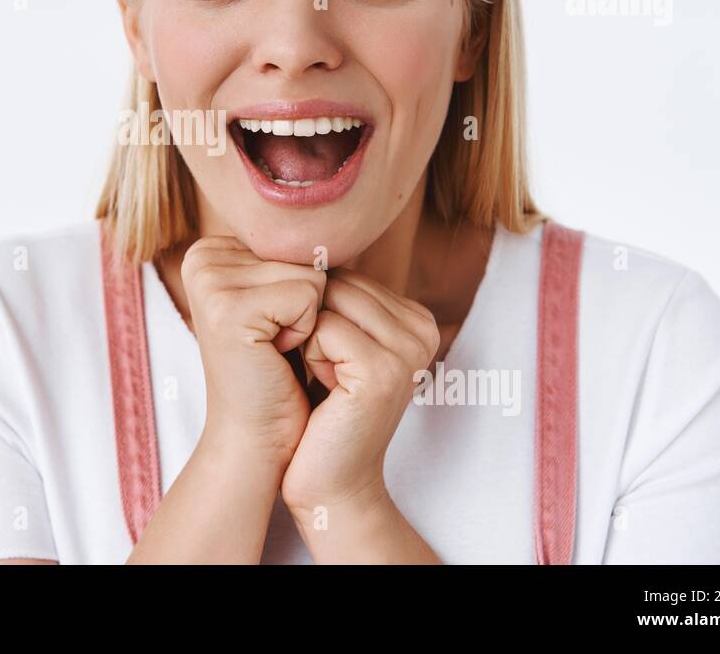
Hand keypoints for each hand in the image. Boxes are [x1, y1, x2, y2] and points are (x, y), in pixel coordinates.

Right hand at [181, 236, 326, 464]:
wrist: (258, 437)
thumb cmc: (280, 371)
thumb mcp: (282, 301)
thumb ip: (293, 257)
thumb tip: (334, 224)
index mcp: (211, 249)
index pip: (295, 241)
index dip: (303, 290)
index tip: (273, 326)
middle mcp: (200, 258)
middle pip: (304, 253)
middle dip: (307, 304)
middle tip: (276, 343)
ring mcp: (209, 281)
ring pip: (312, 273)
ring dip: (309, 320)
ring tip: (276, 350)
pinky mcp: (227, 309)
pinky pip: (308, 295)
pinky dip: (307, 332)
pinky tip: (276, 356)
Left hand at [280, 267, 439, 513]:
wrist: (328, 480)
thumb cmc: (319, 409)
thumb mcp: (333, 343)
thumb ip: (334, 294)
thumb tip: (296, 238)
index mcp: (416, 316)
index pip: (344, 273)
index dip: (315, 312)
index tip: (328, 358)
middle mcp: (423, 327)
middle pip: (336, 282)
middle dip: (311, 322)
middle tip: (324, 372)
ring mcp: (409, 349)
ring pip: (326, 301)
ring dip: (308, 339)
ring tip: (327, 380)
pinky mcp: (385, 370)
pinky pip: (322, 329)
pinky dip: (309, 356)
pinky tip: (327, 391)